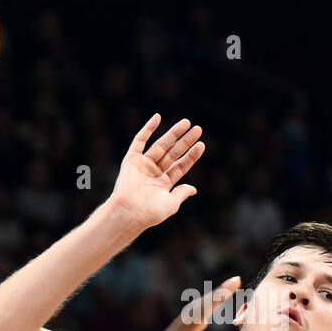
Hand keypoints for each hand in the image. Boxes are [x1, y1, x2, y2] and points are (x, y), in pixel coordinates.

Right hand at [106, 114, 205, 230]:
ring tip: (186, 122)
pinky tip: (158, 117)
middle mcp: (154, 173)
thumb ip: (181, 193)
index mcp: (164, 184)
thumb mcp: (171, 204)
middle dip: (185, 141)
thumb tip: (194, 189)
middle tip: (198, 129)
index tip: (201, 145)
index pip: (181, 166)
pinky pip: (139, 141)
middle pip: (174, 153)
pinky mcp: (131, 160)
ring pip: (161, 145)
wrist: (130, 212)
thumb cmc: (150, 213)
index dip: (191, 155)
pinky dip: (147, 129)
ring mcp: (143, 165)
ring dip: (173, 133)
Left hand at [106, 276, 238, 330]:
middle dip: (215, 295)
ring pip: (188, 317)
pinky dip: (196, 319)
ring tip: (220, 296)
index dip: (219, 297)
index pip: (200, 313)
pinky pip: (184, 328)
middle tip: (234, 282)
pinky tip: (199, 325)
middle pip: (195, 309)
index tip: (235, 281)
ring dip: (206, 305)